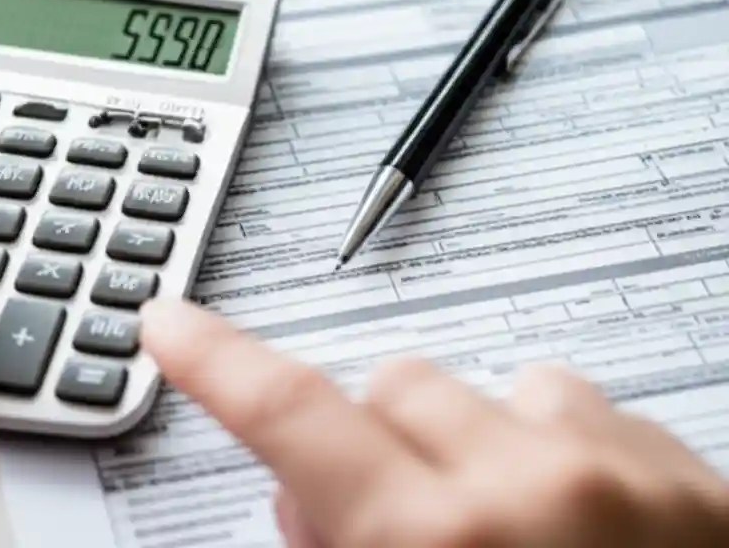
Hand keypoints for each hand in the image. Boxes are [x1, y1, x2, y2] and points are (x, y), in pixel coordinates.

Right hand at [142, 300, 728, 547]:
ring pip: (498, 389)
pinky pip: (587, 411)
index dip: (215, 362)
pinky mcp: (691, 473)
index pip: (289, 415)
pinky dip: (559, 453)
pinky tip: (576, 527)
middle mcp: (536, 488)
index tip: (174, 326)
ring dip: (478, 444)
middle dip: (376, 442)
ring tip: (506, 532)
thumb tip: (303, 500)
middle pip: (395, 386)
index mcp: (440, 546)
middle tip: (397, 524)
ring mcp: (625, 473)